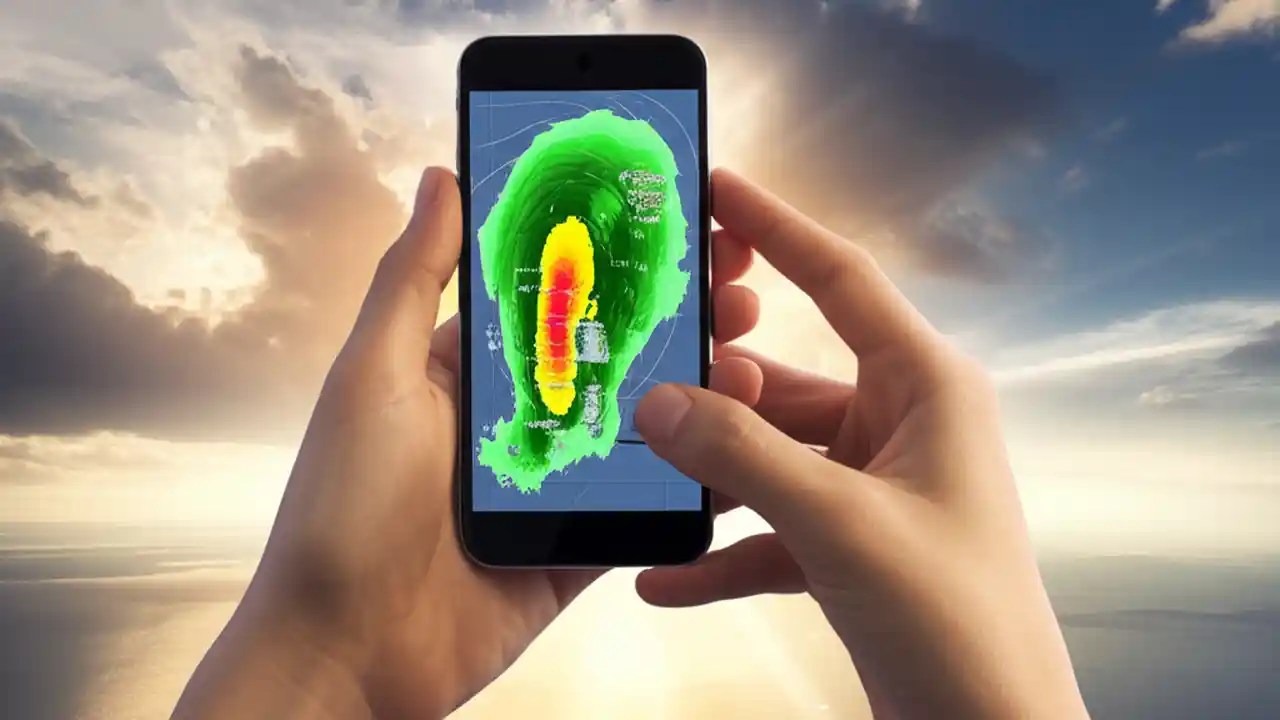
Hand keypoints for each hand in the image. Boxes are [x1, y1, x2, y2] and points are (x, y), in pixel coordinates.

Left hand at [173, 167, 763, 718]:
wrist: (348, 654)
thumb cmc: (342, 508)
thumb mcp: (374, 376)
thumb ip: (414, 278)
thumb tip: (442, 178)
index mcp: (464, 371)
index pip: (554, 296)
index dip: (615, 258)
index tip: (673, 221)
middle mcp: (512, 419)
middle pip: (610, 354)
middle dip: (675, 317)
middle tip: (737, 288)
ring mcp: (550, 483)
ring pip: (640, 423)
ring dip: (697, 388)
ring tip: (748, 356)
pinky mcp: (576, 545)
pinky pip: (644, 503)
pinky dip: (692, 474)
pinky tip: (740, 441)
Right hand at [634, 170, 1088, 719]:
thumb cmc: (958, 622)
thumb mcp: (840, 524)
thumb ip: (744, 455)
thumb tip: (659, 401)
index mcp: (927, 387)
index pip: (842, 280)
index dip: (779, 228)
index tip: (719, 190)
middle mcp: (901, 425)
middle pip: (787, 382)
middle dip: (717, 390)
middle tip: (646, 373)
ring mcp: (874, 488)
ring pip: (770, 456)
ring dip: (712, 475)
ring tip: (645, 479)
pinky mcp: (852, 546)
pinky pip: (770, 531)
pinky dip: (722, 552)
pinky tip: (665, 577)